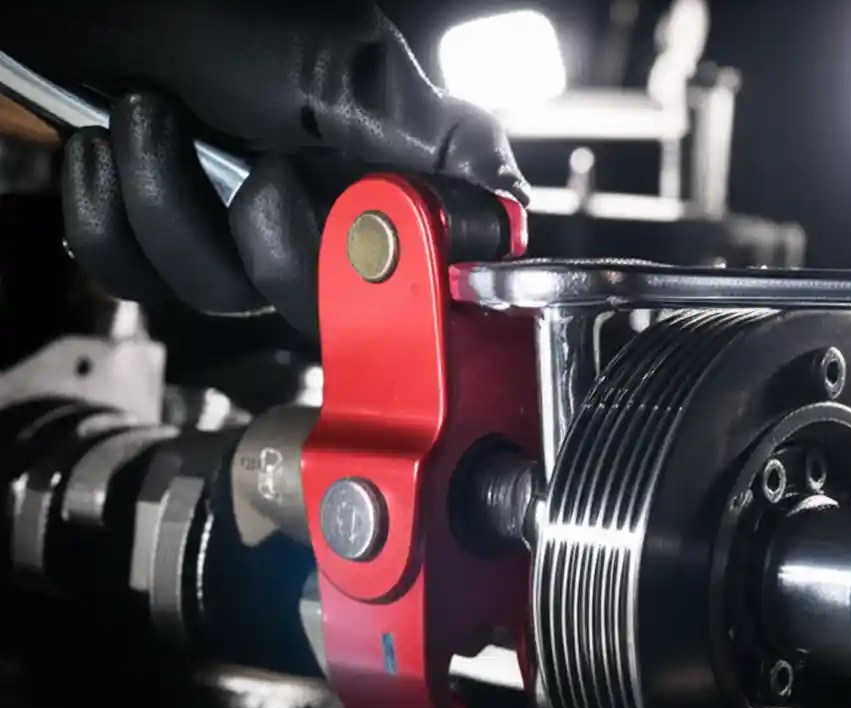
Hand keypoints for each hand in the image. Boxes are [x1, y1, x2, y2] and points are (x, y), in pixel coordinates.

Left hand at [1, 0, 528, 338]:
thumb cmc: (200, 1)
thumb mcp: (337, 64)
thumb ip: (431, 137)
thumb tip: (510, 199)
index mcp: (369, 161)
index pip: (416, 264)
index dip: (403, 285)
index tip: (381, 269)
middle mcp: (309, 196)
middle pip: (312, 305)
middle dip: (269, 244)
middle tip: (256, 168)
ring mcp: (228, 214)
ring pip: (215, 291)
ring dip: (168, 204)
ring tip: (150, 114)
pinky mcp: (152, 224)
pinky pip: (134, 273)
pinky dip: (112, 214)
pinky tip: (111, 148)